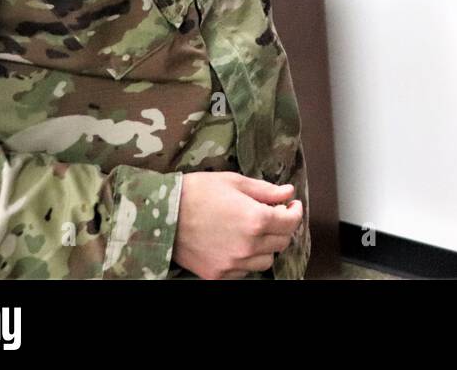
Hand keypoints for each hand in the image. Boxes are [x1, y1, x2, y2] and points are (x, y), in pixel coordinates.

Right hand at [173, 172, 303, 278]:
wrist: (161, 214)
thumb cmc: (197, 191)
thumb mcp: (234, 182)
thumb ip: (265, 190)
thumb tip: (288, 193)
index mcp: (256, 219)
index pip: (291, 223)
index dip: (295, 212)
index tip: (291, 205)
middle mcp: (248, 246)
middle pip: (282, 242)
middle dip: (282, 227)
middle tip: (273, 215)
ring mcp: (232, 264)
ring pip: (266, 261)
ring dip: (266, 246)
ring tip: (254, 232)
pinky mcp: (217, 274)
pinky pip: (244, 272)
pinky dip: (246, 260)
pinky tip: (237, 245)